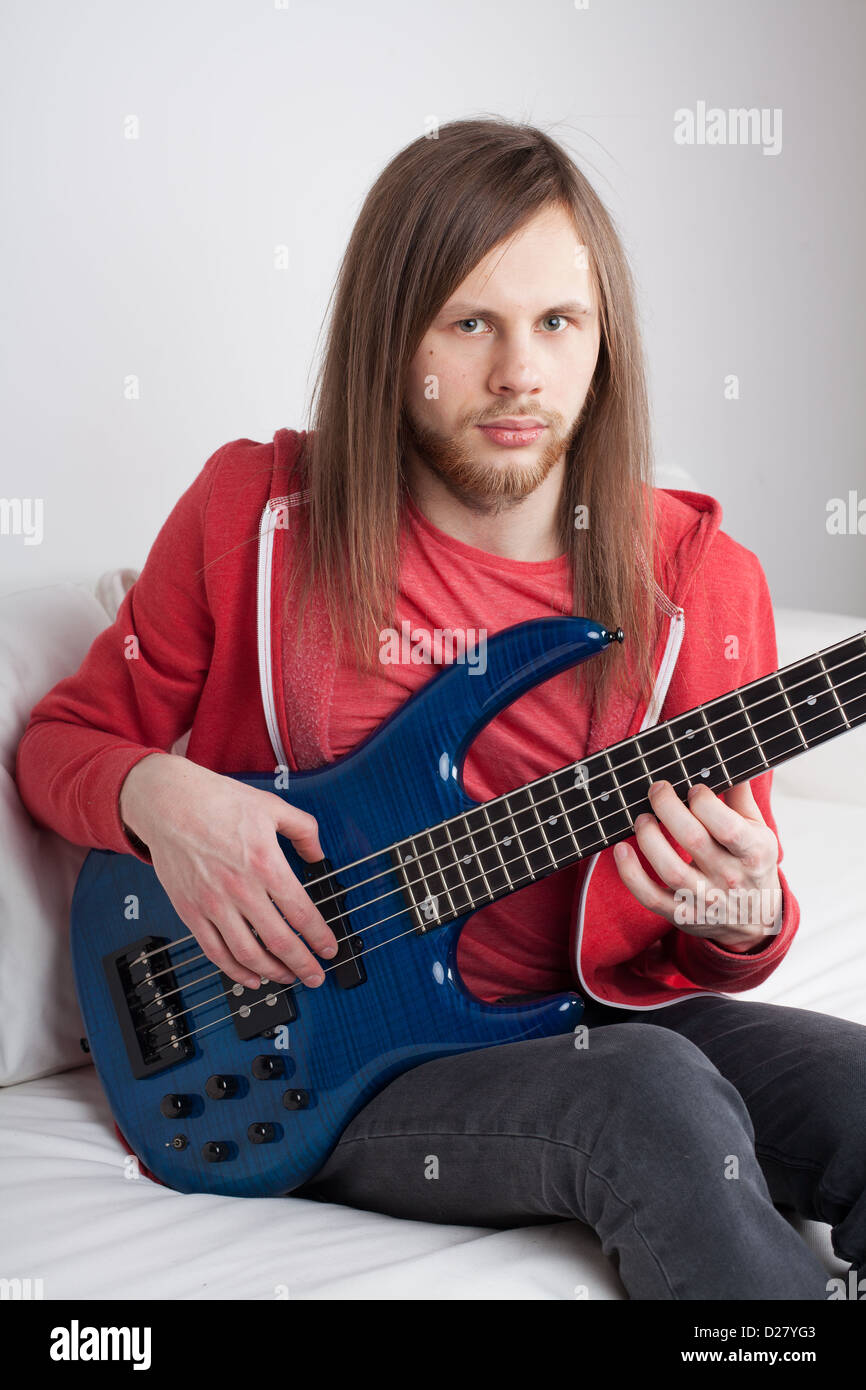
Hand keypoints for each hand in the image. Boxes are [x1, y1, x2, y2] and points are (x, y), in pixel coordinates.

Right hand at [119, 753, 339, 988]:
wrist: (169, 802)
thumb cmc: (217, 801)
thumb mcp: (272, 806)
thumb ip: (303, 830)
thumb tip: (318, 854)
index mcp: (265, 863)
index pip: (300, 912)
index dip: (319, 937)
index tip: (329, 949)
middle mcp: (240, 888)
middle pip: (278, 940)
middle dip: (303, 964)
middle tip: (316, 976)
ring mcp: (212, 903)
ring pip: (247, 953)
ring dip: (272, 972)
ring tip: (288, 977)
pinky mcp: (190, 911)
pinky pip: (214, 951)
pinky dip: (235, 970)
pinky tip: (251, 976)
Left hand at [612, 779, 782, 951]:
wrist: (754, 920)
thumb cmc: (752, 865)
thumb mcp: (759, 832)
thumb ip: (741, 798)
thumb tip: (724, 759)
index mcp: (753, 853)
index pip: (727, 826)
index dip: (704, 802)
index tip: (693, 789)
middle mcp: (729, 877)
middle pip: (693, 840)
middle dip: (668, 808)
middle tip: (657, 790)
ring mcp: (704, 899)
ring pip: (670, 869)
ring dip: (649, 838)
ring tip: (642, 818)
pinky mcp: (680, 913)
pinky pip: (649, 896)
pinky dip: (630, 874)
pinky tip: (620, 850)